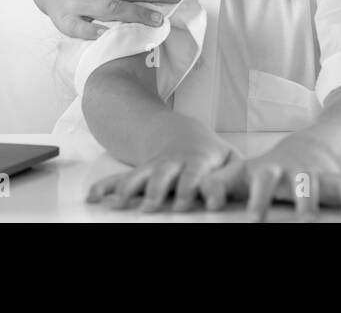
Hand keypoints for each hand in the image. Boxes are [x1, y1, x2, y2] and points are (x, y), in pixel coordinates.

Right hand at [86, 120, 237, 213]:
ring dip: (127, 189)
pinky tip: (92, 197)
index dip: (194, 187)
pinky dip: (104, 188)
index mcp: (197, 161)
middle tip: (150, 207)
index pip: (196, 174)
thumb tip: (247, 191)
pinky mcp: (137, 174)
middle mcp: (172, 165)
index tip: (187, 203)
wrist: (181, 134)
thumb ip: (236, 176)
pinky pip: (117, 180)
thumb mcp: (230, 160)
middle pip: (163, 176)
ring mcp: (152, 169)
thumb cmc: (212, 156)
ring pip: (137, 177)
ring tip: (117, 204)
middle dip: (156, 190)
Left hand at [199, 134, 340, 222]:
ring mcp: (324, 176)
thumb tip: (203, 198)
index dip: (259, 198)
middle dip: (306, 201)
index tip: (255, 218)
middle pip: (304, 185)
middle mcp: (300, 173)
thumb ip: (218, 184)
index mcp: (272, 171)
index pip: (263, 181)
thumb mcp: (239, 174)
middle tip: (305, 218)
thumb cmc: (264, 170)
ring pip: (338, 187)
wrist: (300, 150)